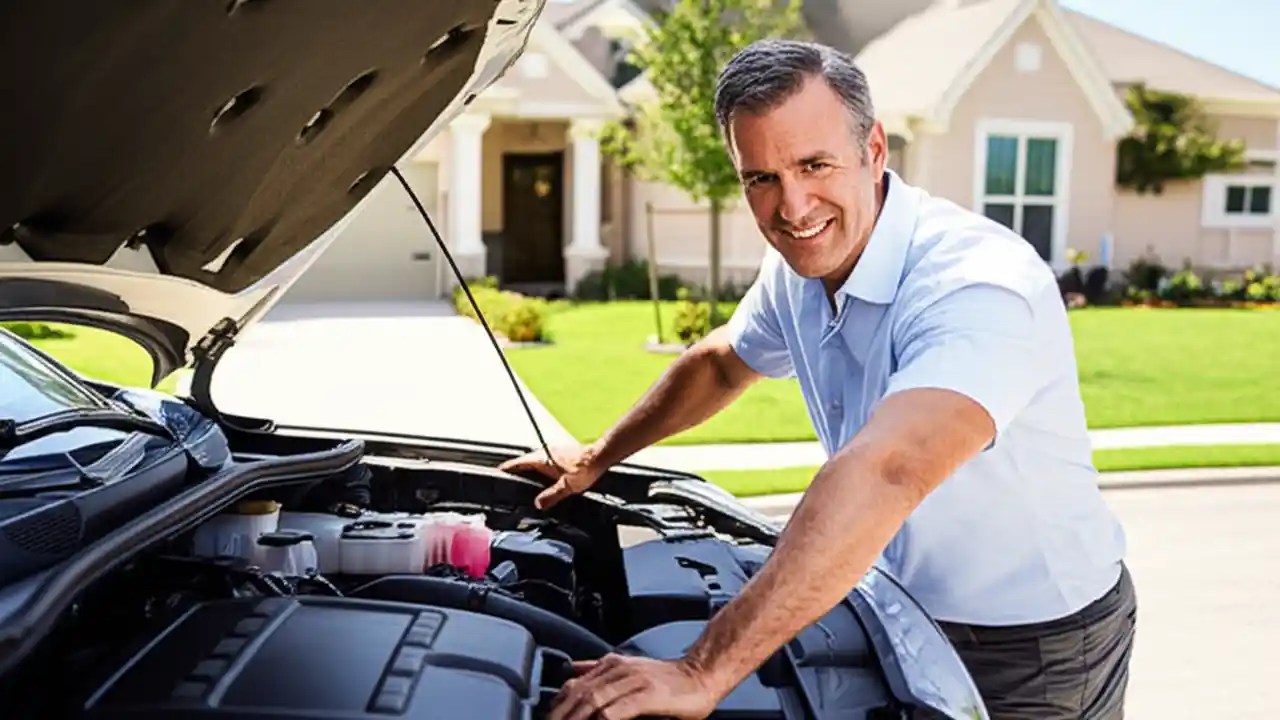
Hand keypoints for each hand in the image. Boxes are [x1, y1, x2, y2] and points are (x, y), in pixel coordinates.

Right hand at [498, 443, 606, 509]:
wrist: (600, 456)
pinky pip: (546, 460)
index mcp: (543, 458)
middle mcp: (547, 452)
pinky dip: (542, 467)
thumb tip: (538, 504)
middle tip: (510, 478)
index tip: (499, 471)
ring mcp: (555, 451)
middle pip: (526, 460)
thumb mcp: (566, 487)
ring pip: (537, 459)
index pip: (519, 461)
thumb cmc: (585, 468)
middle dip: (518, 469)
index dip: (508, 467)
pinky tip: (547, 476)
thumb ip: (551, 496)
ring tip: (526, 479)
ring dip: (531, 468)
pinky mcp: (563, 453)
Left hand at [549, 654, 722, 719]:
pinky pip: (619, 709)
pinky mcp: (649, 696)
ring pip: (595, 700)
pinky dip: (603, 719)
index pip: (574, 683)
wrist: (702, 674)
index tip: (548, 717)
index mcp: (612, 664)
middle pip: (580, 693)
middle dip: (561, 714)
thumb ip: (600, 671)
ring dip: (576, 718)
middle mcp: (619, 670)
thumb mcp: (630, 669)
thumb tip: (572, 671)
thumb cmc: (668, 679)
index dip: (557, 703)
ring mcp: (634, 682)